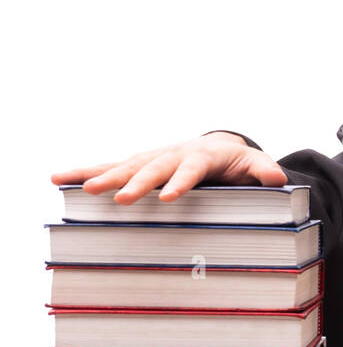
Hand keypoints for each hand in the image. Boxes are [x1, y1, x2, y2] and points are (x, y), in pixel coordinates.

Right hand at [51, 132, 286, 204]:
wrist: (217, 147)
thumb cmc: (236, 162)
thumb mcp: (254, 166)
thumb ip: (264, 171)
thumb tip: (279, 180)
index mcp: (201, 156)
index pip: (191, 170)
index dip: (180, 182)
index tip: (168, 197)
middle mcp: (172, 154)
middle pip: (153, 168)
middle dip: (136, 183)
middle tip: (119, 199)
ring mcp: (152, 158)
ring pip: (126, 166)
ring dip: (104, 177)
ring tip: (84, 190)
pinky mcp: (138, 164)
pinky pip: (109, 167)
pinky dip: (85, 172)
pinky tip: (59, 179)